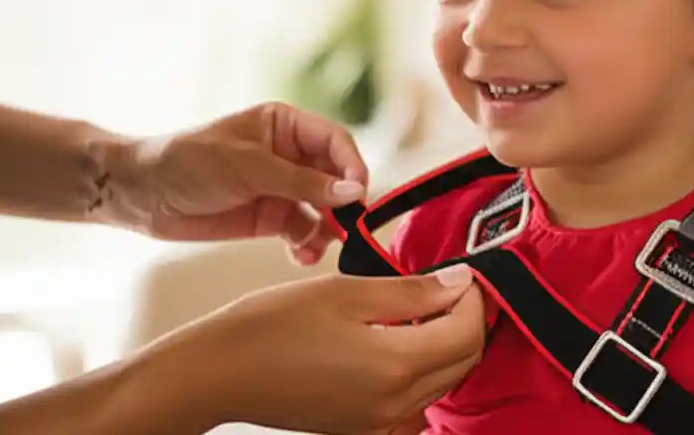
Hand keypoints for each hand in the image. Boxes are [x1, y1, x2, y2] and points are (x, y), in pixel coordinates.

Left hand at [90, 102, 367, 264]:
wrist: (142, 194)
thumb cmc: (189, 162)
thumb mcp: (248, 167)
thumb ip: (302, 181)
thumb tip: (354, 192)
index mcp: (286, 126)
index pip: (336, 142)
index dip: (352, 167)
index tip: (358, 196)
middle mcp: (289, 155)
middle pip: (336, 178)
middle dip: (343, 205)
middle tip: (348, 231)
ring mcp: (281, 188)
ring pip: (323, 210)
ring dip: (327, 230)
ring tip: (317, 249)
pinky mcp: (269, 218)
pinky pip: (303, 232)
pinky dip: (307, 245)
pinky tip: (302, 256)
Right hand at [121, 265, 486, 434]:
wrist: (219, 372)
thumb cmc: (269, 328)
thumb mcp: (345, 293)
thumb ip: (410, 291)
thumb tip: (458, 283)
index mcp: (395, 366)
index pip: (467, 332)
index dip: (474, 298)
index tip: (465, 273)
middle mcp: (394, 404)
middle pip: (463, 363)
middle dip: (469, 322)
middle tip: (454, 287)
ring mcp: (378, 422)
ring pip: (442, 383)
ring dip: (448, 346)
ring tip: (428, 308)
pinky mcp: (362, 427)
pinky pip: (413, 402)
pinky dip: (422, 370)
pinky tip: (399, 341)